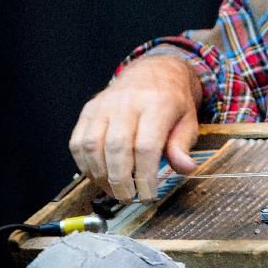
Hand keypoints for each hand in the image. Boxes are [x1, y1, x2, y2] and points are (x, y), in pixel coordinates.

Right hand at [68, 54, 201, 202]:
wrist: (152, 71)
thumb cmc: (171, 101)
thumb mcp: (188, 120)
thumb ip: (183, 145)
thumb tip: (185, 168)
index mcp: (157, 103)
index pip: (146, 146)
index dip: (145, 176)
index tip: (148, 194)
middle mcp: (127, 102)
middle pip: (117, 148)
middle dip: (121, 180)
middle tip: (129, 196)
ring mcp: (104, 105)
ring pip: (93, 146)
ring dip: (101, 176)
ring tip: (114, 190)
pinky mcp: (88, 110)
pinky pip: (78, 142)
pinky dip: (85, 165)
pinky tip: (99, 175)